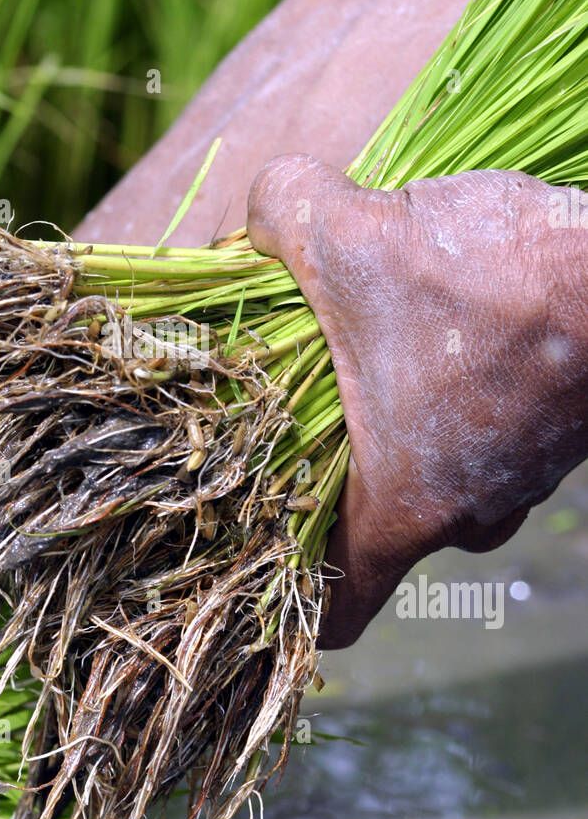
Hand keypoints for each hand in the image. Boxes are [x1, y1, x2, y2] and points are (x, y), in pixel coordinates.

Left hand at [247, 154, 587, 647]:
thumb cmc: (488, 279)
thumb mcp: (349, 234)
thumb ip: (280, 216)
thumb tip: (261, 214)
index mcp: (405, 504)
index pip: (343, 604)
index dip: (300, 602)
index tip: (268, 576)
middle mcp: (470, 509)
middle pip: (386, 530)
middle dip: (340, 481)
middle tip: (296, 418)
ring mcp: (525, 473)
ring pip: (445, 476)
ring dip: (406, 427)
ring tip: (369, 350)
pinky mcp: (562, 427)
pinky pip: (492, 432)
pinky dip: (461, 394)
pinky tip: (445, 319)